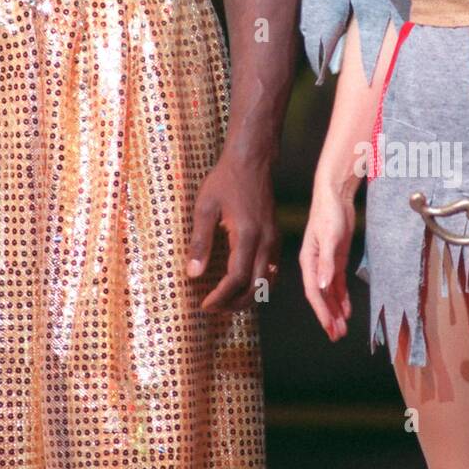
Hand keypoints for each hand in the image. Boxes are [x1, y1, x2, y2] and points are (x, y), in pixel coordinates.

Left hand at [186, 158, 280, 311]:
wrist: (252, 160)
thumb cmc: (225, 180)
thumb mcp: (205, 207)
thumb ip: (200, 242)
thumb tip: (192, 274)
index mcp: (248, 235)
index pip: (237, 278)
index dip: (221, 296)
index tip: (204, 304)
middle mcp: (266, 241)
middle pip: (256, 287)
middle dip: (234, 303)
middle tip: (213, 308)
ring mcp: (274, 239)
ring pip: (267, 281)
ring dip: (248, 297)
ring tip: (226, 301)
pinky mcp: (275, 236)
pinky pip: (272, 270)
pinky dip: (258, 284)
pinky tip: (242, 284)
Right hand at [299, 186, 355, 340]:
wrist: (335, 196)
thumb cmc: (329, 213)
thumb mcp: (330, 238)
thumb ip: (327, 264)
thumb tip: (322, 287)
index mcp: (309, 261)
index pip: (314, 293)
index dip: (322, 312)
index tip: (330, 328)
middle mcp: (315, 265)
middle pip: (321, 297)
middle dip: (328, 317)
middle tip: (337, 336)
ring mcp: (326, 263)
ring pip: (330, 293)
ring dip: (335, 311)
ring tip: (342, 329)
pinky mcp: (337, 259)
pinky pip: (338, 284)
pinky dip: (342, 298)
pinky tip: (346, 311)